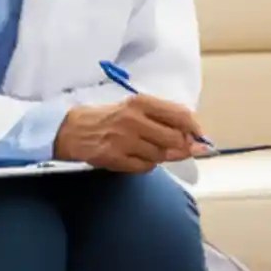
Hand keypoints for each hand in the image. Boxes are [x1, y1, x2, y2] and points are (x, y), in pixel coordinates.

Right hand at [53, 94, 203, 171]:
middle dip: (179, 147)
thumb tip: (196, 139)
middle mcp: (133, 119)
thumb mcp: (134, 108)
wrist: (71, 130)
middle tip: (171, 147)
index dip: (195, 129)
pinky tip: (135, 157)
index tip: (198, 137)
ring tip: (146, 149)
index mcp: (140, 102)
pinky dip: (146, 165)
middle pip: (175, 139)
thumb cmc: (107, 118)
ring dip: (160, 156)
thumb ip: (163, 119)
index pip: (181, 115)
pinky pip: (145, 167)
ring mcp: (124, 140)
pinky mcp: (116, 157)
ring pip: (161, 156)